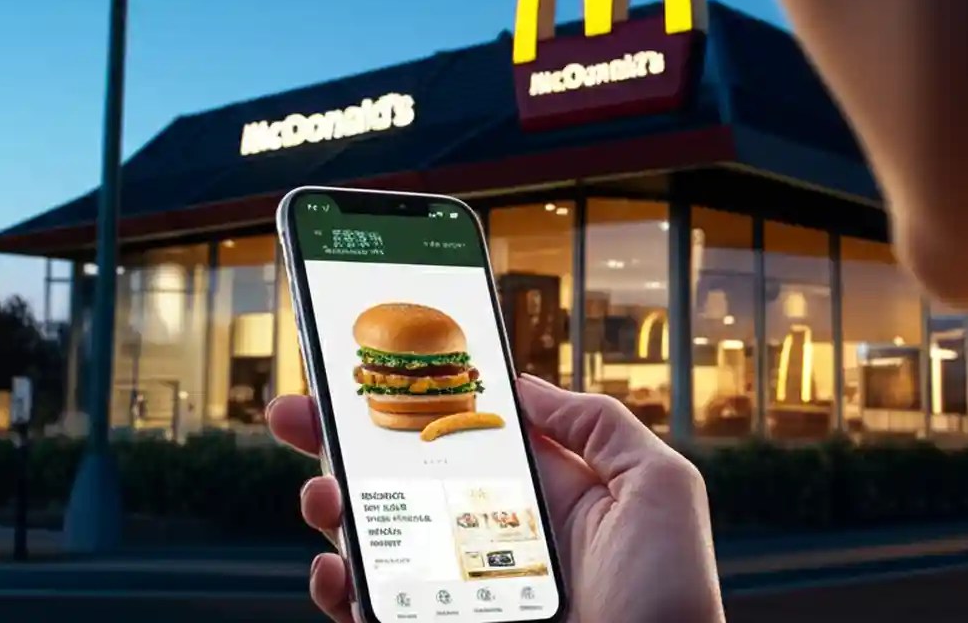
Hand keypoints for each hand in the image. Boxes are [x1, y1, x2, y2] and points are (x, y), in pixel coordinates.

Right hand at [266, 373, 724, 622]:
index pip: (458, 433)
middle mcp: (488, 534)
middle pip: (399, 477)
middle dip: (343, 442)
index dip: (410, 400)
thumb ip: (596, 423)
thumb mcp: (658, 486)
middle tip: (297, 410)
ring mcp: (458, 588)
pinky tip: (338, 568)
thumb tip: (523, 384)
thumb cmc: (670, 598)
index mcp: (536, 491)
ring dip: (333, 506)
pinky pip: (372, 607)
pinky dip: (341, 585)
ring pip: (376, 537)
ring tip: (322, 492)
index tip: (366, 368)